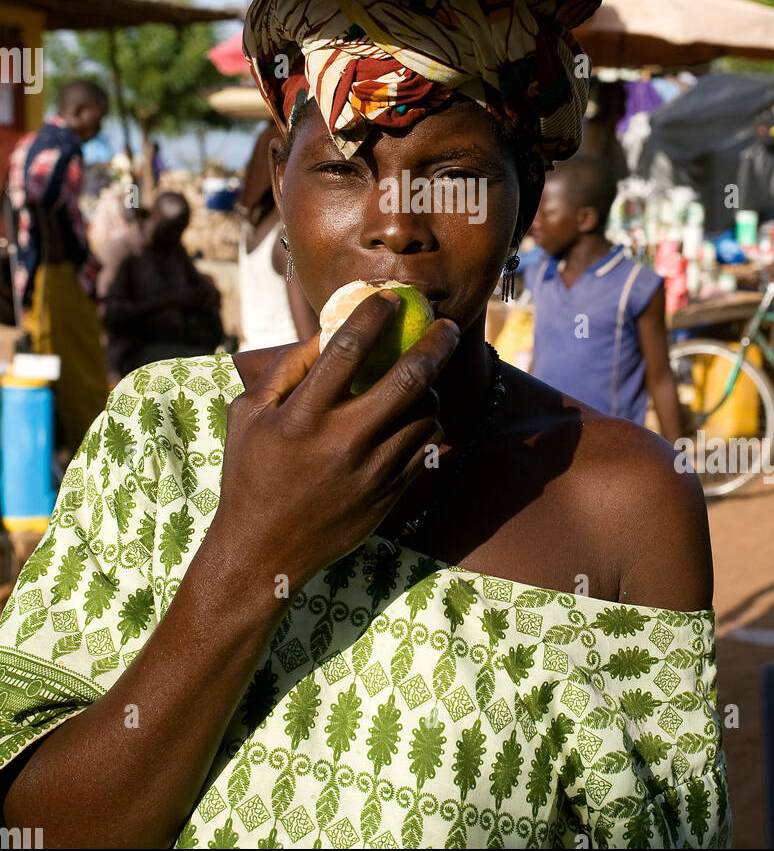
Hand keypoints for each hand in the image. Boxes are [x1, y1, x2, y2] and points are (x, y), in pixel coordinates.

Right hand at [209, 291, 460, 602]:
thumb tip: (327, 329)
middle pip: (407, 379)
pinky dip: (426, 423)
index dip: (372, 315)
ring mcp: (372, 471)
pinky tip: (416, 414)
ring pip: (424, 414)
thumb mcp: (249, 415)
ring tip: (424, 375)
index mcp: (303, 416)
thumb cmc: (250, 474)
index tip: (388, 298)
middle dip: (434, 344)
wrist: (264, 553)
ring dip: (430, 386)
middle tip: (448, 325)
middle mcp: (342, 441)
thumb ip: (287, 369)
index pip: (347, 348)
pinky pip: (425, 446)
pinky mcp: (389, 494)